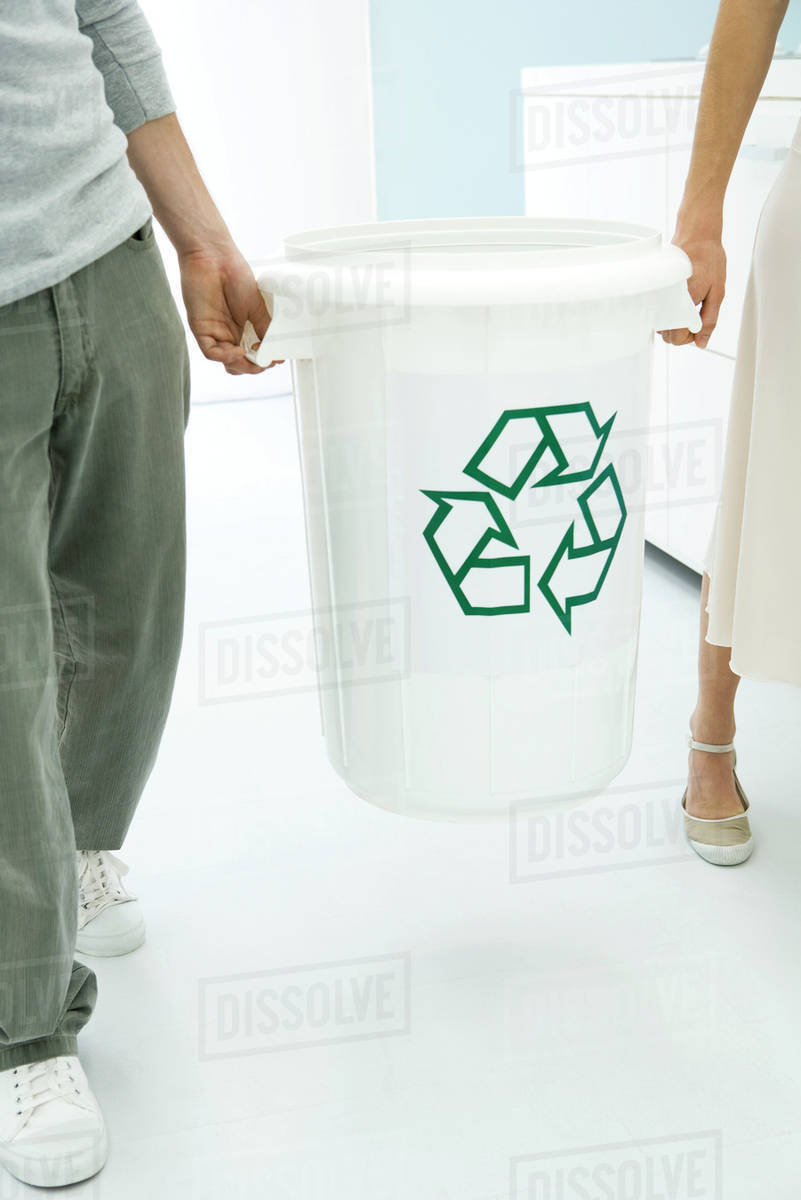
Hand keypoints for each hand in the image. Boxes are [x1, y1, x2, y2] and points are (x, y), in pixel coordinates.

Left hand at [178, 244, 282, 373]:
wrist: (214, 256)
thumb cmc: (235, 274)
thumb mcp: (257, 306)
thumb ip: (265, 328)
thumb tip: (275, 352)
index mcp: (242, 328)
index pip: (252, 354)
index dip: (263, 361)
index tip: (275, 359)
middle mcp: (228, 333)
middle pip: (239, 363)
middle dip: (253, 368)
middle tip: (264, 363)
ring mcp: (214, 332)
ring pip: (226, 361)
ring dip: (241, 366)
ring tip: (253, 360)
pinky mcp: (200, 328)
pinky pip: (211, 352)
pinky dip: (226, 357)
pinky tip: (239, 351)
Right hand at [660, 225, 725, 348]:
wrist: (696, 234)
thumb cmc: (708, 257)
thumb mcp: (718, 292)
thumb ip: (710, 319)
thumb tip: (702, 341)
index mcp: (682, 303)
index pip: (676, 337)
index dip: (690, 337)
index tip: (699, 326)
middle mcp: (665, 301)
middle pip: (667, 334)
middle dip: (682, 330)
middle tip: (696, 314)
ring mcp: (657, 295)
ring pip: (661, 324)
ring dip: (674, 321)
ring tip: (689, 302)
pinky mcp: (655, 290)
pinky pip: (658, 310)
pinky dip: (668, 310)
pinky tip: (680, 297)